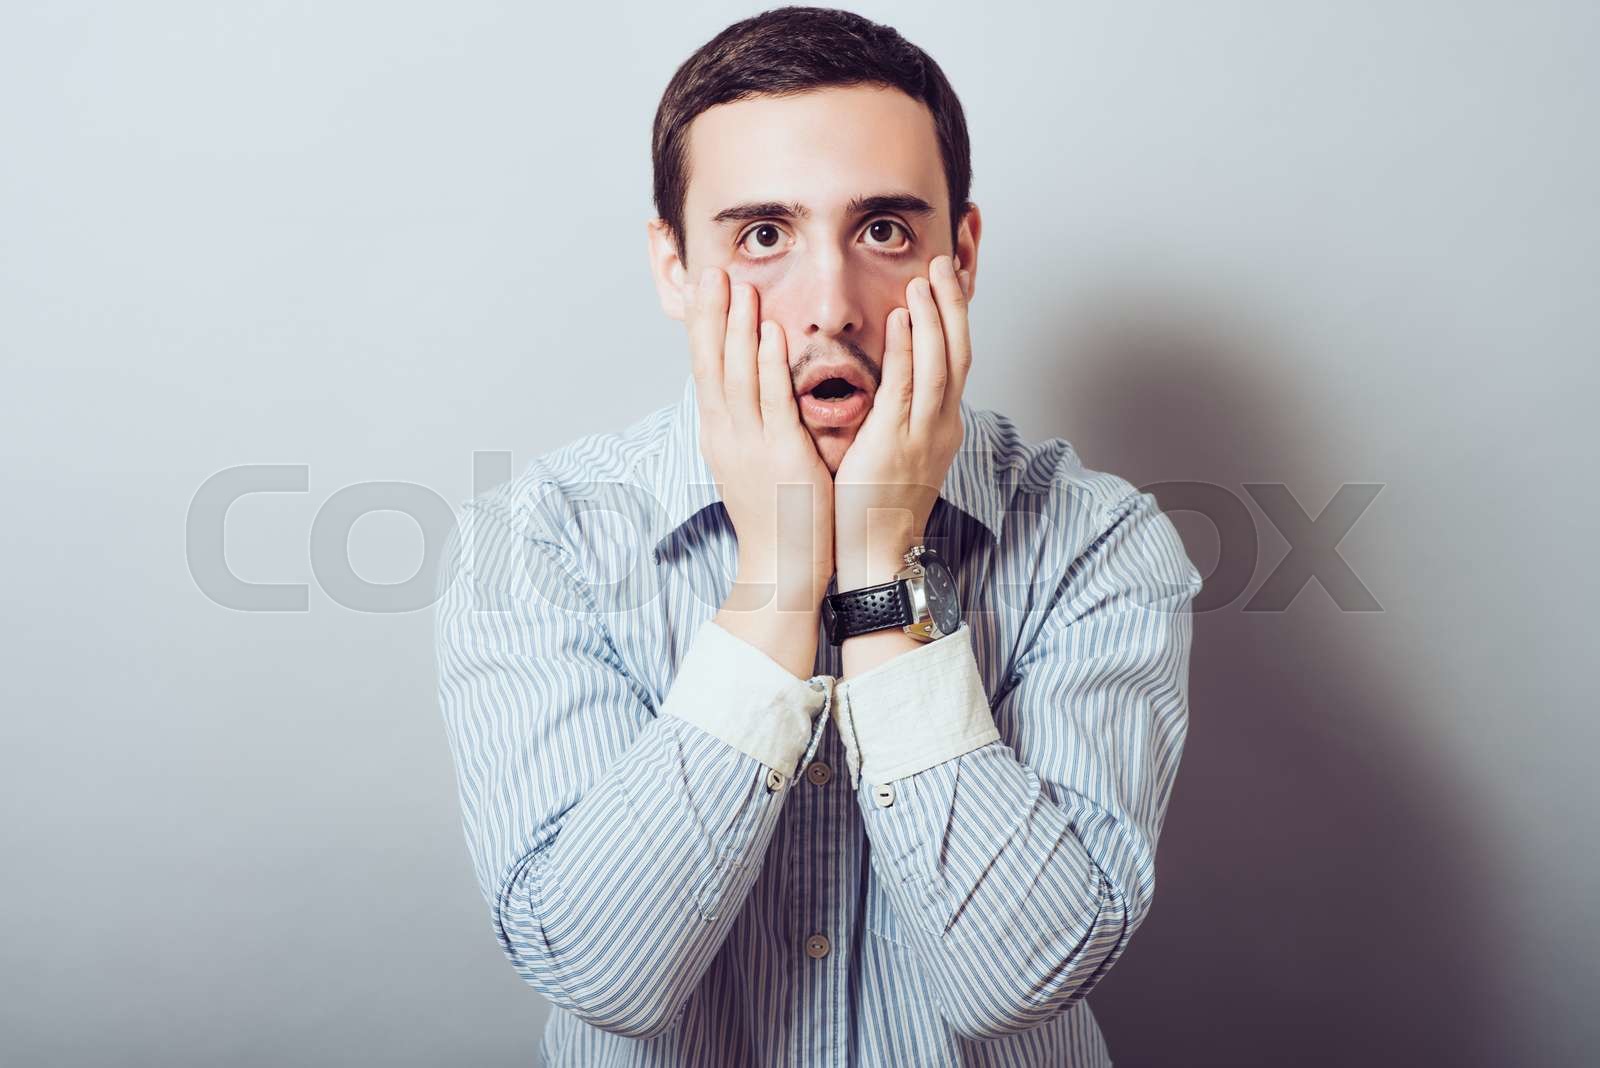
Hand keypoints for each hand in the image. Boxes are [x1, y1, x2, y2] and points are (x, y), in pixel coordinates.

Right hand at [684, 266, 834, 611]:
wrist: (782, 567)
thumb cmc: (777, 516)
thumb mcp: (753, 462)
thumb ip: (751, 423)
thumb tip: (750, 391)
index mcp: (721, 435)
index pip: (704, 369)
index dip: (704, 326)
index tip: (706, 286)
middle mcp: (727, 435)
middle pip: (711, 364)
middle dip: (711, 315)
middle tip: (713, 270)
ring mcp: (751, 445)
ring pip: (736, 376)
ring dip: (736, 328)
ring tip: (739, 287)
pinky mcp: (781, 457)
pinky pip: (772, 404)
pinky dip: (767, 366)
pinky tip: (770, 333)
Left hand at [833, 253, 972, 588]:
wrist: (874, 554)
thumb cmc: (875, 507)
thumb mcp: (896, 451)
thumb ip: (898, 414)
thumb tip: (892, 384)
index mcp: (940, 425)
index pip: (954, 358)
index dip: (954, 316)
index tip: (948, 278)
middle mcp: (941, 425)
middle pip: (958, 351)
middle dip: (952, 303)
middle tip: (945, 259)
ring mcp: (923, 434)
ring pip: (939, 363)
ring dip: (934, 316)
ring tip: (926, 276)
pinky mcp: (897, 443)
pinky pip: (907, 387)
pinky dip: (908, 348)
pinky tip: (903, 317)